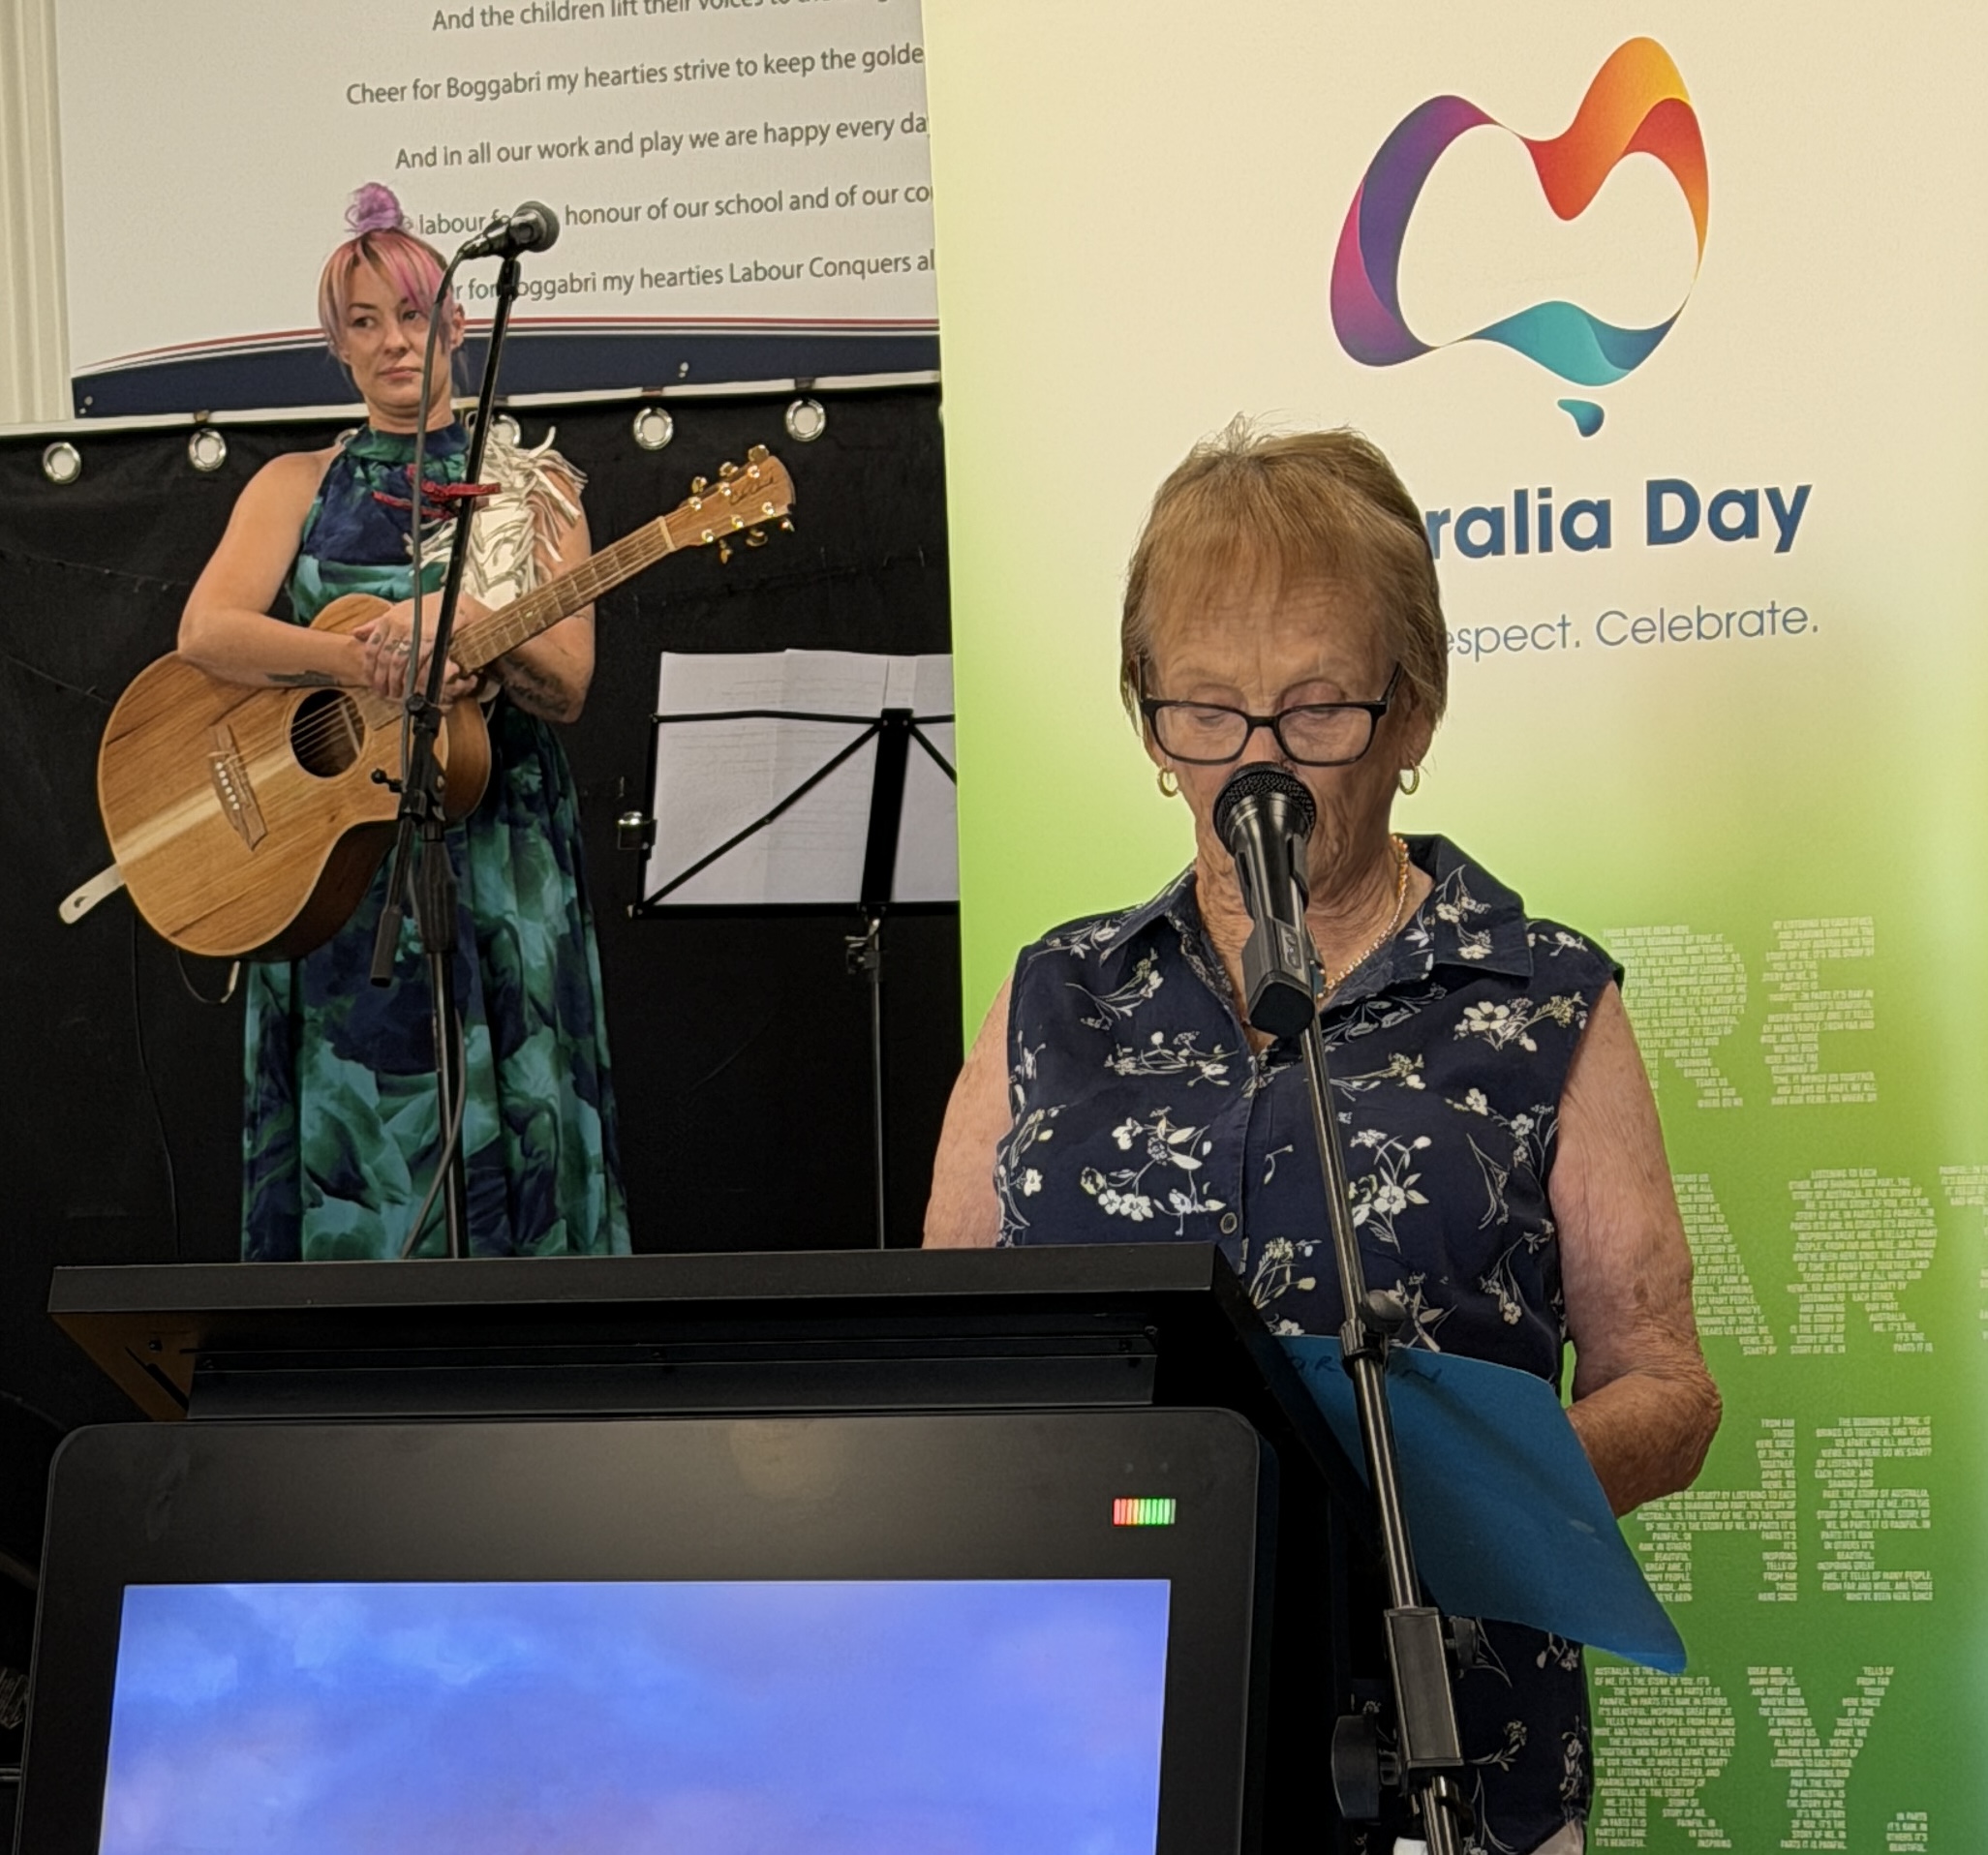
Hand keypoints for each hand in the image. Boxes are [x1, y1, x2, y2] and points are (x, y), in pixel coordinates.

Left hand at [353, 599, 483, 705]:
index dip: (370, 668)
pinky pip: (418, 662)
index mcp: (387, 621)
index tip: (371, 681)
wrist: (449, 602)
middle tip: (382, 693)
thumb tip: (356, 633)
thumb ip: (376, 625)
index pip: (371, 648)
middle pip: (384, 658)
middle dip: (382, 679)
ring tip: (395, 693)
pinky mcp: (431, 641)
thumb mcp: (396, 611)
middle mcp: (398, 627)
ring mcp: (414, 634)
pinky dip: (413, 677)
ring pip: (398, 663)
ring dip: (396, 681)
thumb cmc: (422, 608)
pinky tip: (411, 686)